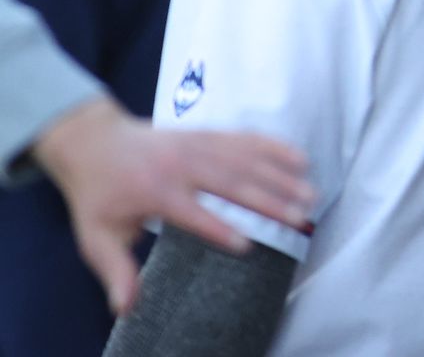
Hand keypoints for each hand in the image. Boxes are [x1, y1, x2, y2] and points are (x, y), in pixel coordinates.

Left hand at [32, 98, 313, 314]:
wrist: (92, 141)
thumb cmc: (99, 196)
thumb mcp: (96, 238)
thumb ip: (115, 271)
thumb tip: (125, 308)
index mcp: (156, 192)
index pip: (194, 214)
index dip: (220, 229)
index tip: (247, 246)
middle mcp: (182, 166)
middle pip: (233, 184)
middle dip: (270, 201)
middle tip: (302, 218)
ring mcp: (198, 145)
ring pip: (247, 160)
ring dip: (282, 176)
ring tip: (311, 193)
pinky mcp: (207, 134)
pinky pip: (246, 139)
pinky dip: (275, 147)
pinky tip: (300, 157)